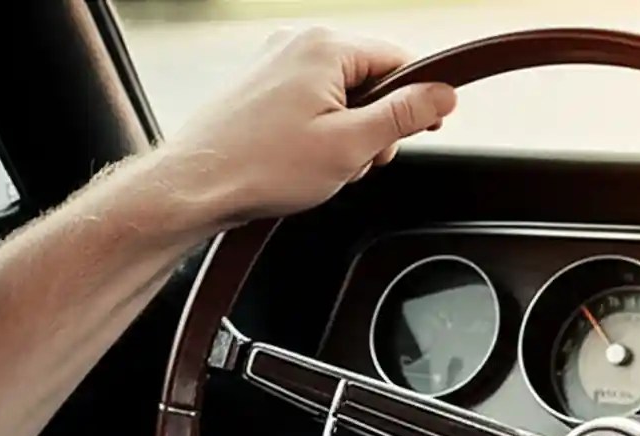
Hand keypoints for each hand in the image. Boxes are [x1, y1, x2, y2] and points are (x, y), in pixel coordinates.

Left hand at [161, 27, 455, 228]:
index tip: (414, 134)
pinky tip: (302, 160)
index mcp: (324, 47)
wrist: (195, 187)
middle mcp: (297, 43)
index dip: (413, 103)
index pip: (399, 62)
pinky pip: (313, 102)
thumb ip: (404, 116)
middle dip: (374, 126)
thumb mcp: (352, 146)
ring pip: (342, 95)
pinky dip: (319, 132)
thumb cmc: (262, 167)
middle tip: (355, 161)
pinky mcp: (262, 84)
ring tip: (322, 165)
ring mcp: (276, 62)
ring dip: (347, 134)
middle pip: (370, 80)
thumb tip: (444, 94)